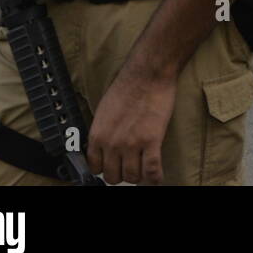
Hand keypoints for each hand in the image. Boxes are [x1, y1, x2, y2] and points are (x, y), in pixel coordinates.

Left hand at [87, 63, 177, 184]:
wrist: (147, 74)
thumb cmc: (127, 87)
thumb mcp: (103, 111)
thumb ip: (103, 131)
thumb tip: (105, 146)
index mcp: (97, 135)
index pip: (95, 167)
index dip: (105, 169)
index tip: (114, 167)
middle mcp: (111, 143)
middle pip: (113, 176)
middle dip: (122, 175)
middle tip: (131, 169)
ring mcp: (132, 144)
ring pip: (132, 176)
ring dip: (139, 177)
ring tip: (145, 171)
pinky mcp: (152, 141)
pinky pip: (152, 170)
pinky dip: (155, 178)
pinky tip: (157, 177)